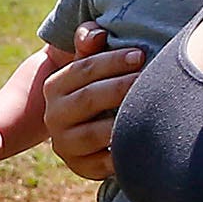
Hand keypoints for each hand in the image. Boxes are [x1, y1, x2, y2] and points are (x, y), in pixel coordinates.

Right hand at [40, 44, 147, 173]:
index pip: (82, 69)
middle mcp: (53, 116)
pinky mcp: (81, 167)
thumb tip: (97, 34)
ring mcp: (65, 144)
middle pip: (88, 99)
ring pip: (93, 134)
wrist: (79, 126)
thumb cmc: (94, 85)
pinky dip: (122, 155)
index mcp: (54, 86)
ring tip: (148, 110)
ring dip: (121, 122)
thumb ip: (89, 42)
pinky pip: (103, 164)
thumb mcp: (87, 62)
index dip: (112, 61)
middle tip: (149, 78)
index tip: (140, 55)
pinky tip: (144, 143)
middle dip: (121, 87)